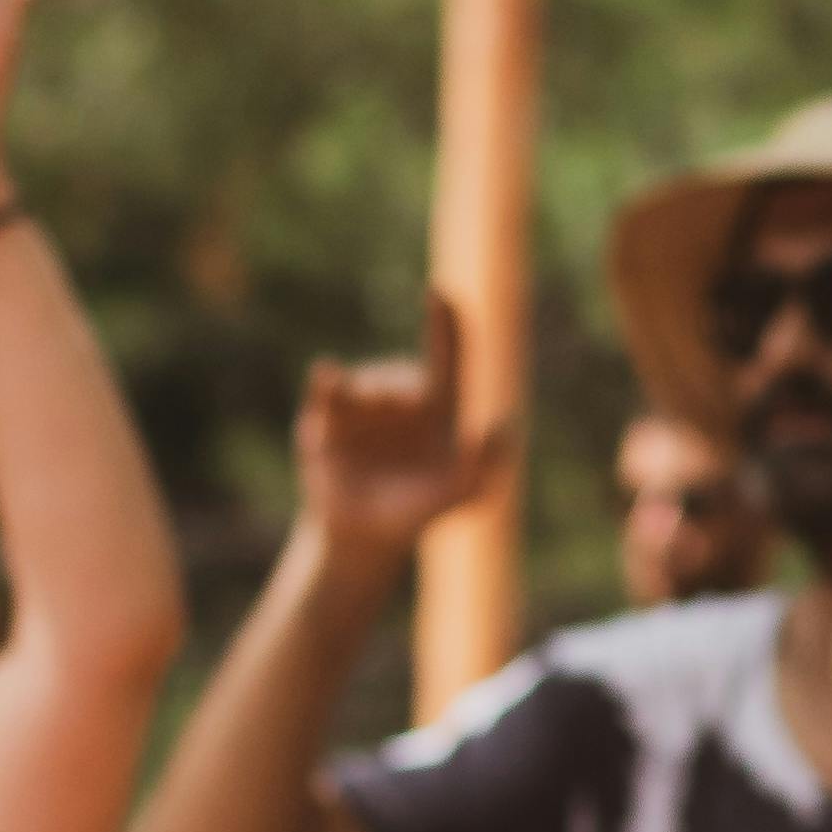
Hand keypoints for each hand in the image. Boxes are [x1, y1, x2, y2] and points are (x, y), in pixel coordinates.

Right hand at [293, 287, 513, 587]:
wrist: (363, 537)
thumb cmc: (418, 510)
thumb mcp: (460, 493)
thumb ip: (487, 466)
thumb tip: (505, 423)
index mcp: (437, 406)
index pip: (445, 356)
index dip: (444, 324)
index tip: (438, 293)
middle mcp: (398, 398)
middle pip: (400, 378)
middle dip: (399, 391)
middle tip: (408, 405)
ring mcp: (360, 407)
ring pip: (363, 385)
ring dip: (370, 397)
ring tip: (373, 419)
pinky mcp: (325, 420)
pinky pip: (326, 391)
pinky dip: (328, 383)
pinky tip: (328, 374)